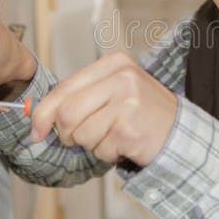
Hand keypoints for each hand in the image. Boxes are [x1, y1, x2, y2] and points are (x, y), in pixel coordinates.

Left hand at [30, 50, 178, 166]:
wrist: (181, 134)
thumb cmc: (144, 115)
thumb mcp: (114, 93)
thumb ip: (80, 98)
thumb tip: (38, 119)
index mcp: (114, 63)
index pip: (64, 87)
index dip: (43, 113)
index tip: (37, 131)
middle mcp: (121, 77)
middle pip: (66, 113)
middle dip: (69, 133)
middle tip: (87, 137)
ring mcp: (127, 101)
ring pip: (80, 134)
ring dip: (93, 145)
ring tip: (115, 136)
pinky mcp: (129, 127)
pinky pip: (99, 149)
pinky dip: (108, 154)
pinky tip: (125, 144)